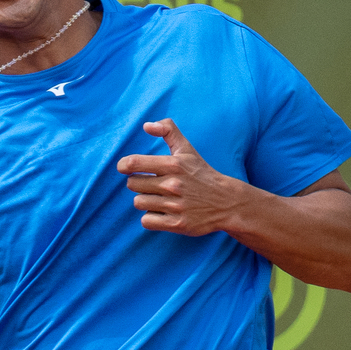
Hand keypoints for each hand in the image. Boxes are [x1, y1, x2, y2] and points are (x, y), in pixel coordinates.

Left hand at [117, 118, 252, 235]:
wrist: (226, 202)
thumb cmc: (201, 174)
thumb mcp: (187, 149)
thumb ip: (168, 130)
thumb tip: (146, 125)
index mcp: (174, 165)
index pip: (134, 163)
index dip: (124, 165)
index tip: (125, 167)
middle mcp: (173, 185)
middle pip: (133, 184)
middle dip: (138, 184)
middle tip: (152, 185)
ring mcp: (175, 205)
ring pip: (138, 203)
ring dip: (145, 201)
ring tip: (159, 198)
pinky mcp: (177, 224)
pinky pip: (147, 221)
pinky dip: (151, 218)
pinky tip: (162, 212)